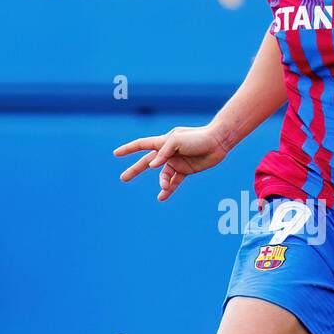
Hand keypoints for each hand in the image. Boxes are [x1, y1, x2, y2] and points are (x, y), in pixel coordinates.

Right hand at [113, 123, 228, 200]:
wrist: (217, 142)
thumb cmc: (197, 137)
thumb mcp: (177, 141)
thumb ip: (163, 153)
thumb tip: (152, 166)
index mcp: (163, 142)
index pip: (141, 145)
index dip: (128, 149)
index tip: (115, 154)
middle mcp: (168, 153)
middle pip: (146, 162)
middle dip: (135, 170)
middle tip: (123, 178)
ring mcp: (176, 162)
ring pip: (163, 176)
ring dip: (162, 182)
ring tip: (164, 188)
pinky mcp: (185, 170)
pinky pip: (174, 182)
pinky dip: (169, 189)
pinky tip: (162, 196)